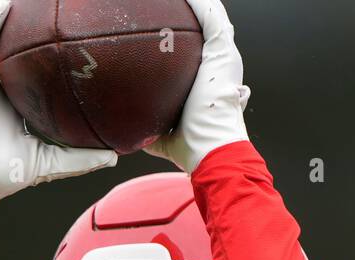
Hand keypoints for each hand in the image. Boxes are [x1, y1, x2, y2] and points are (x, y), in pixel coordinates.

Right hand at [0, 0, 118, 200]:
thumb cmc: (3, 174)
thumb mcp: (49, 163)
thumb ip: (79, 159)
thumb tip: (114, 157)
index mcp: (16, 104)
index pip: (35, 75)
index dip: (50, 59)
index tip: (72, 44)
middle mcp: (0, 89)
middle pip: (17, 53)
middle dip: (29, 31)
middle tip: (51, 10)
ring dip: (8, 17)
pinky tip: (3, 4)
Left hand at [145, 0, 251, 173]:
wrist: (210, 150)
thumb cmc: (191, 148)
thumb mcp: (163, 135)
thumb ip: (150, 128)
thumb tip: (129, 133)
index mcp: (209, 82)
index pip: (199, 53)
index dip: (185, 41)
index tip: (165, 30)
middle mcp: (220, 66)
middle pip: (206, 31)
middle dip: (188, 15)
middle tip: (167, 4)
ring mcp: (224, 58)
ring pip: (212, 19)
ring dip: (196, 3)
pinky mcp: (224, 53)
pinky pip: (213, 17)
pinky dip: (201, 3)